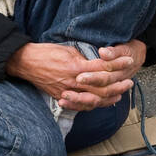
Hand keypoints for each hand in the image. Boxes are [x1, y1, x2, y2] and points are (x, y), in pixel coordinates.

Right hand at [5, 40, 142, 110]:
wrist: (25, 62)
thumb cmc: (46, 52)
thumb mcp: (68, 50)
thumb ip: (84, 58)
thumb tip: (98, 61)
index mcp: (75, 66)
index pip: (102, 67)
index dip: (117, 64)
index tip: (129, 61)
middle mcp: (73, 81)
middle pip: (101, 87)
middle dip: (118, 86)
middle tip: (130, 82)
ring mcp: (66, 91)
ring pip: (93, 99)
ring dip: (108, 98)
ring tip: (120, 95)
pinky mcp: (60, 97)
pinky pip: (80, 105)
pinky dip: (93, 105)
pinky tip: (102, 103)